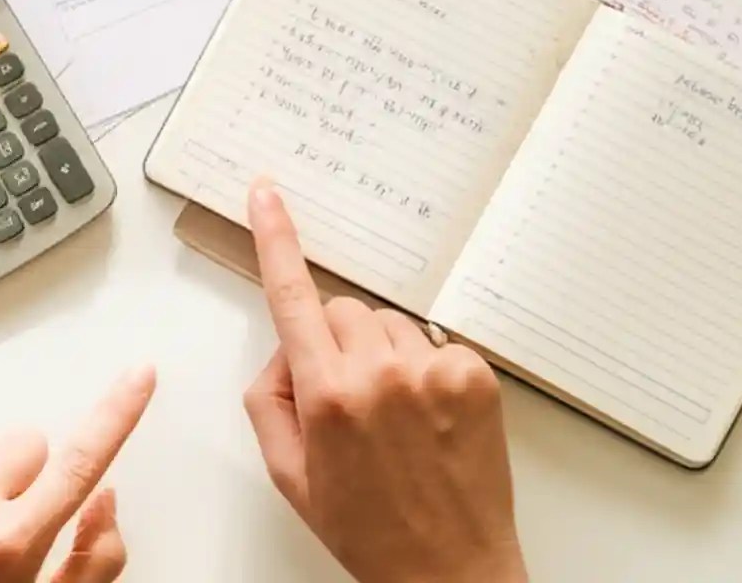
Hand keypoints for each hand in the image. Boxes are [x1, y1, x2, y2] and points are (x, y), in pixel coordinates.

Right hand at [243, 181, 525, 582]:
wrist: (448, 569)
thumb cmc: (367, 528)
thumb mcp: (288, 472)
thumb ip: (269, 398)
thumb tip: (287, 350)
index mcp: (327, 398)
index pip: (293, 299)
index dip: (275, 240)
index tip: (267, 196)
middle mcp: (381, 375)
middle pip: (341, 311)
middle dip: (333, 343)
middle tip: (346, 402)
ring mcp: (434, 371)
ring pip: (386, 324)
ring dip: (379, 355)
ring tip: (394, 418)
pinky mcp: (474, 374)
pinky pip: (430, 343)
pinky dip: (422, 369)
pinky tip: (427, 418)